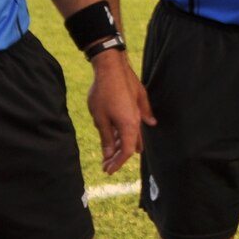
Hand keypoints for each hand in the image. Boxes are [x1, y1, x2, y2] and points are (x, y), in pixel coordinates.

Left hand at [86, 50, 154, 173]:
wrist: (112, 68)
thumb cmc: (104, 93)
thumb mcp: (101, 119)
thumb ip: (107, 138)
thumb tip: (109, 154)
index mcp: (129, 126)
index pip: (126, 152)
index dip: (117, 163)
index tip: (107, 170)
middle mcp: (136, 120)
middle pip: (130, 144)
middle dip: (118, 156)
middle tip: (106, 164)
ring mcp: (138, 110)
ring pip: (132, 133)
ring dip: (122, 143)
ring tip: (112, 151)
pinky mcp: (136, 102)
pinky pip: (135, 121)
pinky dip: (129, 130)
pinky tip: (135, 130)